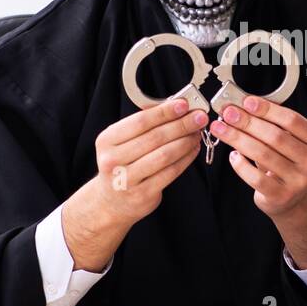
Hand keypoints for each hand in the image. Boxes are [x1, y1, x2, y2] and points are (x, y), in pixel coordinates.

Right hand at [62, 99, 206, 270]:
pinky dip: (186, 158)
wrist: (112, 201)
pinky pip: (170, 172)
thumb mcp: (122, 141)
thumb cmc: (122, 164)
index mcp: (107, 141)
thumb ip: (144, 124)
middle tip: (199, 118)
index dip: (165, 112)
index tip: (184, 104)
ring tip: (197, 133)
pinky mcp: (143, 194)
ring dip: (186, 141)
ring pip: (165, 155)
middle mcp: (113, 160)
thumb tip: (176, 107)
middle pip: (155, 137)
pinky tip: (193, 149)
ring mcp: (127, 179)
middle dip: (182, 125)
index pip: (140, 121)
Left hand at [210, 95, 306, 268]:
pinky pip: (255, 177)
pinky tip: (233, 155)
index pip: (292, 120)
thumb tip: (243, 105)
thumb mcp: (289, 141)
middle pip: (276, 136)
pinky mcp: (281, 195)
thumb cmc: (287, 162)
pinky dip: (240, 164)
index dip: (268, 109)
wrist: (294, 198)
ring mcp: (298, 181)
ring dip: (238, 139)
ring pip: (263, 154)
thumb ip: (273, 124)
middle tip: (229, 113)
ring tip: (221, 129)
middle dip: (248, 122)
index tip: (247, 102)